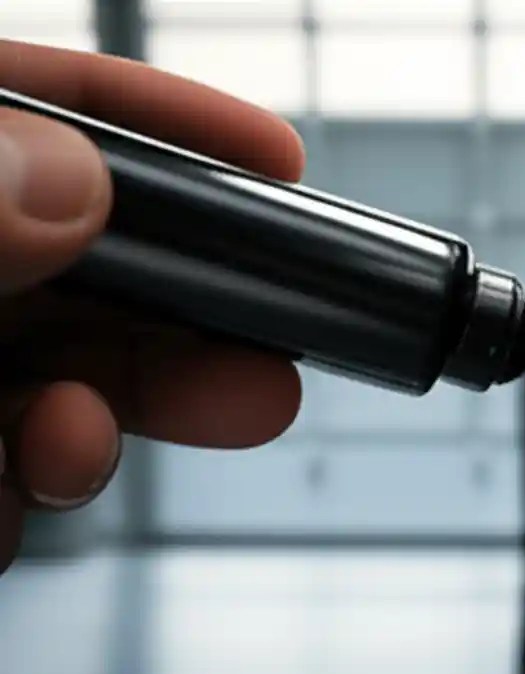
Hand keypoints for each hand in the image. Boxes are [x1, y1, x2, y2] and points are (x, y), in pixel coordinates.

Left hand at [0, 40, 305, 572]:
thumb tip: (69, 181)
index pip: (29, 106)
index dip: (161, 119)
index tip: (274, 158)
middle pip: (81, 259)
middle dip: (187, 306)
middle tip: (274, 341)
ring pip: (57, 376)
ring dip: (111, 414)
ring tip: (108, 435)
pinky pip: (10, 475)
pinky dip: (27, 494)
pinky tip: (4, 494)